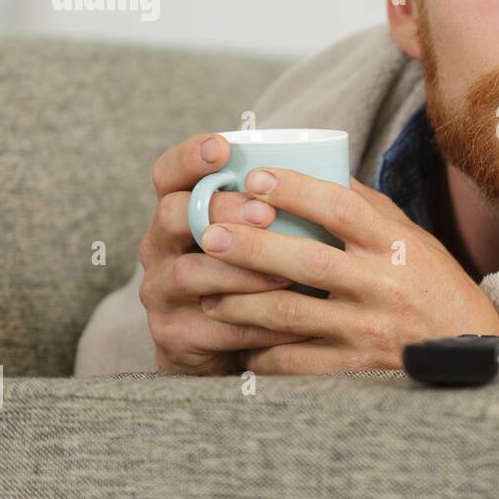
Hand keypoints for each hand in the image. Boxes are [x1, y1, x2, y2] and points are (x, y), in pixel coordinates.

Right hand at [139, 133, 312, 374]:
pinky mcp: (172, 334)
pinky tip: (290, 323)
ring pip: (190, 272)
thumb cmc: (259, 276)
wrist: (229, 349)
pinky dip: (254, 322)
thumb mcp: (263, 237)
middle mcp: (159, 246)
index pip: (168, 174)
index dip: (189, 157)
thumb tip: (339, 176)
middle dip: (222, 211)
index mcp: (179, 212)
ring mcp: (160, 291)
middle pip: (172, 214)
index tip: (223, 148)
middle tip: (266, 215)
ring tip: (288, 277)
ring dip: (242, 272)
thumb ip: (282, 207)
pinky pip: (212, 325)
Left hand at [193, 168, 498, 373]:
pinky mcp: (357, 367)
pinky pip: (298, 363)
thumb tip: (315, 166)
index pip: (342, 208)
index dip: (296, 190)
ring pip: (292, 313)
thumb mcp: (412, 236)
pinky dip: (263, 353)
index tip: (254, 179)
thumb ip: (366, 206)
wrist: (468, 347)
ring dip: (242, 301)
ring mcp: (369, 329)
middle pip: (308, 260)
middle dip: (253, 245)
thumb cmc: (433, 283)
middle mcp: (383, 284)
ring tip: (207, 290)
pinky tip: (239, 342)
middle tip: (209, 233)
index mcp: (396, 244)